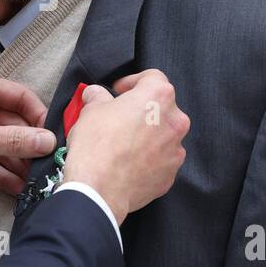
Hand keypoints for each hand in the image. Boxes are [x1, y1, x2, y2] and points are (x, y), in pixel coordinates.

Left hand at [0, 69, 56, 193]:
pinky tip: (19, 186)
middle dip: (30, 144)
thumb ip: (12, 140)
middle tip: (48, 162)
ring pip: (4, 146)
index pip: (19, 96)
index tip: (52, 134)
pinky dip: (4, 175)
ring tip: (38, 178)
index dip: (37, 115)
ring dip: (20, 163)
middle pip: (14, 125)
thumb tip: (45, 141)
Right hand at [60, 69, 189, 223]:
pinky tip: (128, 162)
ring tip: (123, 143)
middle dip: (141, 110)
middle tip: (119, 117)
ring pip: (163, 135)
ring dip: (147, 135)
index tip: (119, 91)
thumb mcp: (90, 110)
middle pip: (161, 107)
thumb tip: (96, 95)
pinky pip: (161, 159)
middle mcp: (174, 121)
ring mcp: (175, 150)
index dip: (133, 82)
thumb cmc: (96, 146)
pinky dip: (148, 158)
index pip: (152, 77)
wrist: (99, 189)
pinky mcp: (170, 174)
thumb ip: (97, 97)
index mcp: (158, 97)